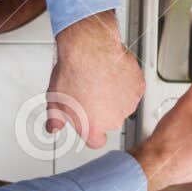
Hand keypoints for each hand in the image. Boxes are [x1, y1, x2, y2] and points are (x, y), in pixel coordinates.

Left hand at [47, 10, 143, 148]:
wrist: (89, 48)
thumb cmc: (72, 72)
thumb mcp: (54, 100)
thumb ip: (55, 120)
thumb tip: (53, 129)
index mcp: (92, 127)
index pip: (96, 141)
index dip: (92, 131)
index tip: (90, 122)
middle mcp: (113, 120)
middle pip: (110, 121)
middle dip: (103, 110)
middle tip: (91, 93)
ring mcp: (129, 104)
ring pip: (123, 105)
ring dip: (115, 96)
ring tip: (100, 80)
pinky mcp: (138, 87)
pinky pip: (133, 89)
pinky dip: (125, 83)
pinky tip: (112, 73)